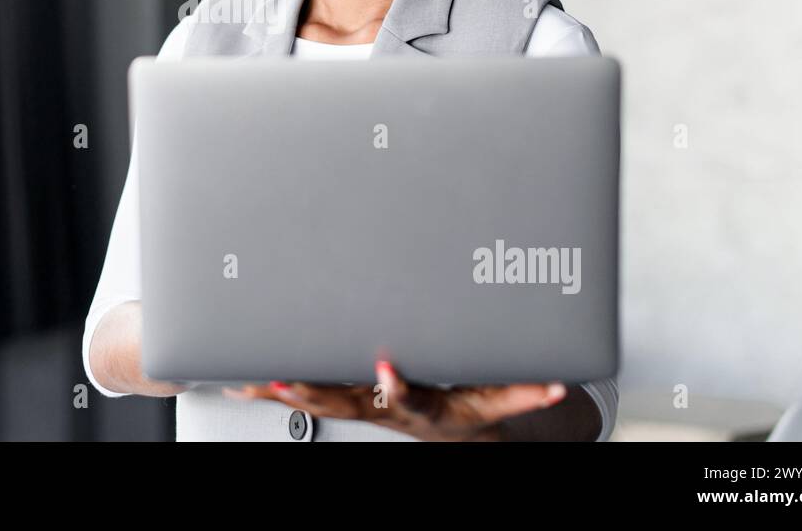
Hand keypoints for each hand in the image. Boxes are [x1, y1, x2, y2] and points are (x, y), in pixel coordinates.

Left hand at [223, 359, 567, 440]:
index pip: (410, 399)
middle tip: (286, 377)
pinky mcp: (346, 397)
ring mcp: (362, 406)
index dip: (396, 387)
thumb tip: (557, 384)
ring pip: (317, 399)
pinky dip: (273, 387)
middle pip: (346, 403)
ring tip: (251, 377)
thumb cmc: (471, 409)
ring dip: (282, 388)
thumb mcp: (498, 401)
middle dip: (313, 390)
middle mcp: (386, 410)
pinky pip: (305, 394)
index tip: (385, 369)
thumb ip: (522, 391)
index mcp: (424, 406)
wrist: (454, 432)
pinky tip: (244, 379)